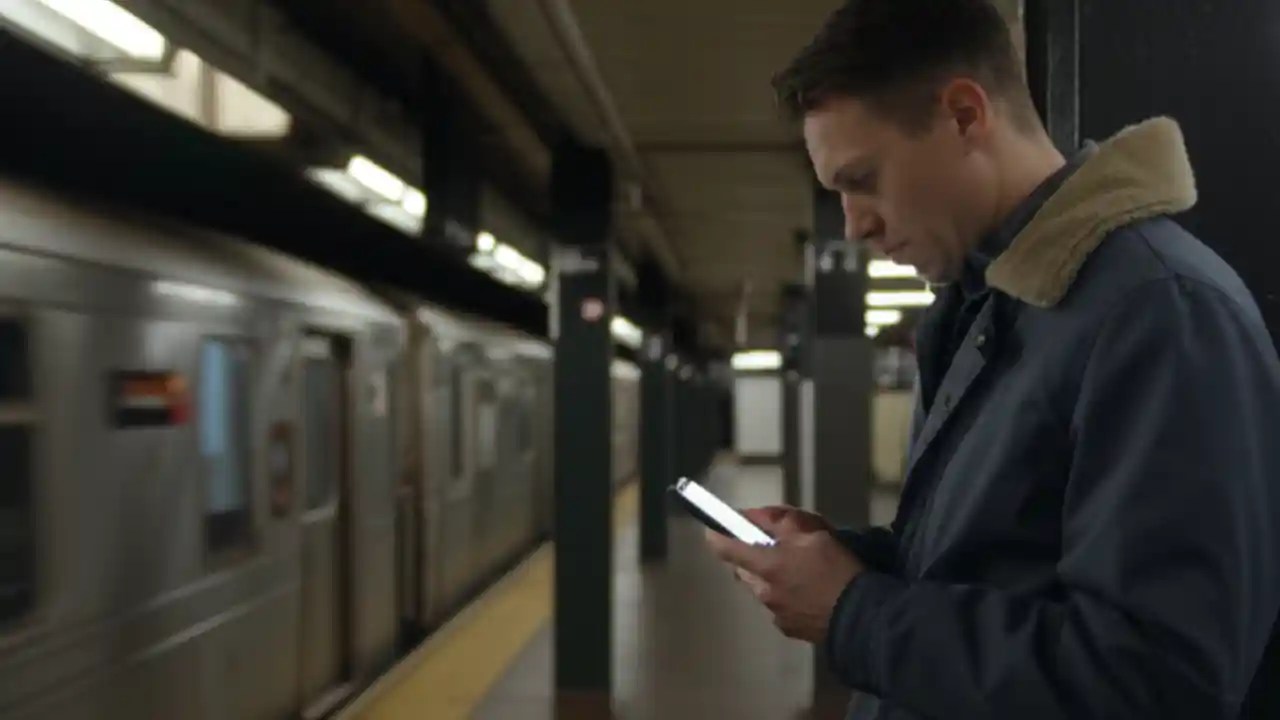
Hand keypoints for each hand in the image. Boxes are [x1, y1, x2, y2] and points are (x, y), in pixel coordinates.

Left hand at [705, 510, 864, 643]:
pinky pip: (778, 606)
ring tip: (799, 571)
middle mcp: (764, 592)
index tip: (713, 528)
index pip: (726, 548)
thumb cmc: (837, 570)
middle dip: (752, 557)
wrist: (862, 618)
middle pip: (743, 570)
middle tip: (774, 548)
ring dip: (771, 578)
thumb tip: (755, 517)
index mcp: (767, 566)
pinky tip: (807, 593)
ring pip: (762, 589)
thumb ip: (781, 524)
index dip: (717, 535)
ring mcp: (775, 613)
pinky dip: (786, 596)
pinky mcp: (789, 629)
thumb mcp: (814, 535)